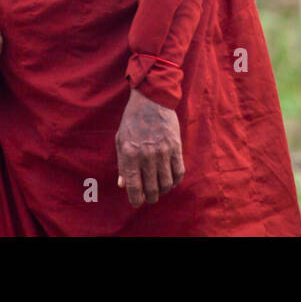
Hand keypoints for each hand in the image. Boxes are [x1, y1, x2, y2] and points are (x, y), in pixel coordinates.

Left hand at [115, 88, 185, 206]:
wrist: (151, 99)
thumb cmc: (133, 120)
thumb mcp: (121, 140)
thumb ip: (122, 164)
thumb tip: (122, 185)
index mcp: (130, 154)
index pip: (134, 187)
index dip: (136, 199)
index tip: (137, 202)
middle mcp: (146, 156)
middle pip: (152, 189)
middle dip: (151, 197)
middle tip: (150, 197)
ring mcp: (163, 152)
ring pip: (166, 183)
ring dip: (163, 190)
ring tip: (160, 188)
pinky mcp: (176, 147)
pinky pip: (179, 172)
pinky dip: (175, 180)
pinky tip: (170, 179)